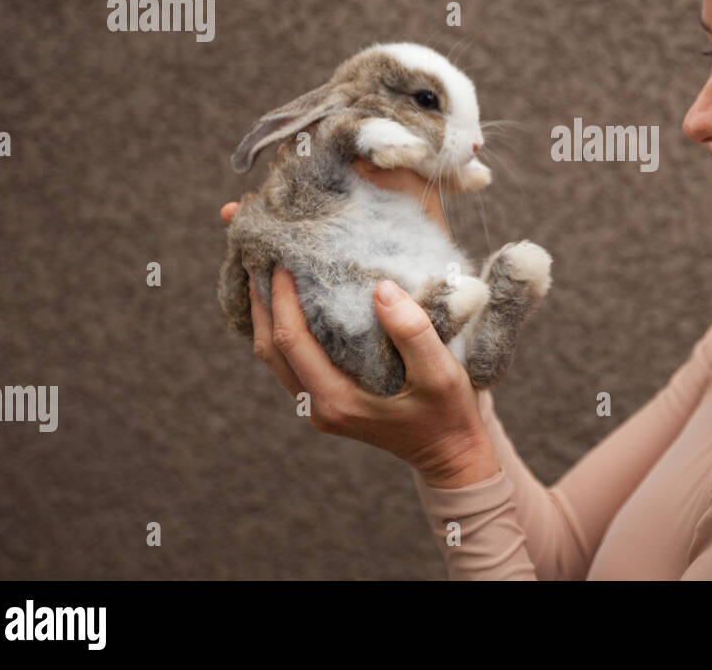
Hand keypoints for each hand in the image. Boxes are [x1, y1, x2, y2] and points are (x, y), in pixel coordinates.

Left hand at [219, 168, 497, 487]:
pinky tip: (293, 301)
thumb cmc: (448, 414)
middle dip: (261, 301)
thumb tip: (380, 288)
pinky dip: (284, 328)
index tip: (282, 259)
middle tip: (259, 255)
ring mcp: (319, 407)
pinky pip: (290, 361)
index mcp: (336, 400)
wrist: (452, 456)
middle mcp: (318, 406)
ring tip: (267, 272)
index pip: (290, 340)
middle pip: (268, 348)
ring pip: (274, 356)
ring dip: (267, 314)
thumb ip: (412, 332)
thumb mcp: (441, 373)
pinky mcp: (327, 401)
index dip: (281, 297)